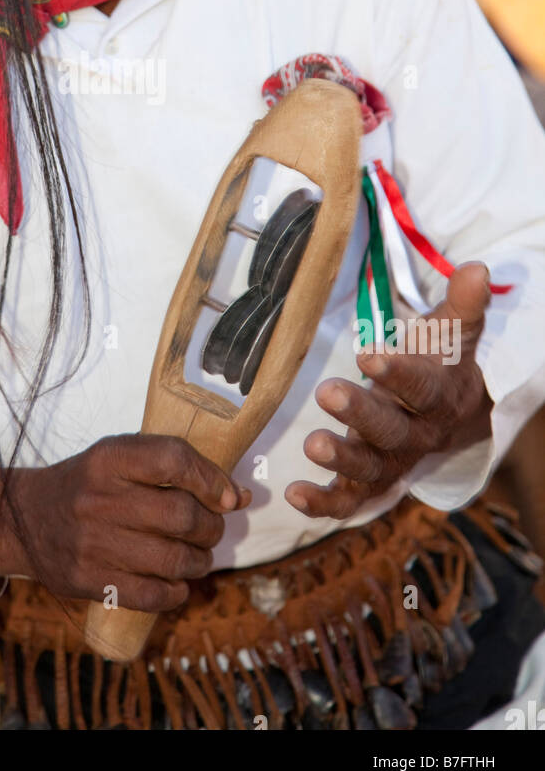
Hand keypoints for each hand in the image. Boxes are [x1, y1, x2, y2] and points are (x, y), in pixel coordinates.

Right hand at [0, 434, 249, 612]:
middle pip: (181, 515)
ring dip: (200, 562)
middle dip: (211, 527)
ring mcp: (91, 542)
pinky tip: (176, 584)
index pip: (173, 460)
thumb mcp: (119, 457)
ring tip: (198, 557)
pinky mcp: (87, 580)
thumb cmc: (87, 483)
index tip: (228, 497)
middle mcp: (98, 498)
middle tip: (210, 530)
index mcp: (108, 458)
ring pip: (172, 559)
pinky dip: (175, 592)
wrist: (23, 518)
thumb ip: (176, 469)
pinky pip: (150, 595)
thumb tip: (241, 496)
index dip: (211, 480)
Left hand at [285, 262, 492, 519]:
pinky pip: (349, 499)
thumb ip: (462, 306)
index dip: (398, 373)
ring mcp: (391, 462)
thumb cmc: (441, 364)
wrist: (452, 416)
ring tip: (312, 444)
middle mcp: (416, 436)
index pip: (422, 387)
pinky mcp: (368, 481)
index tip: (369, 354)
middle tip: (327, 391)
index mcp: (438, 399)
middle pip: (391, 430)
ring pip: (370, 468)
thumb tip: (477, 268)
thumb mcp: (453, 335)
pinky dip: (324, 502)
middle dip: (360, 413)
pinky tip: (293, 495)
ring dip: (341, 460)